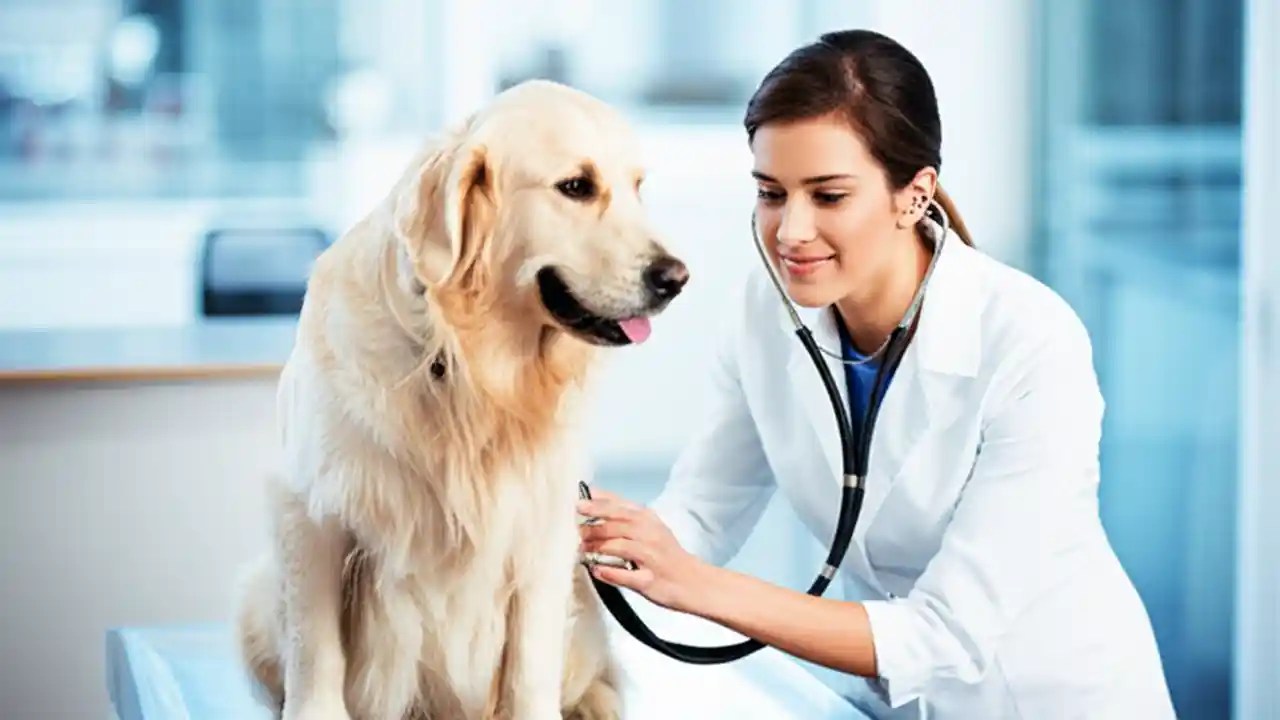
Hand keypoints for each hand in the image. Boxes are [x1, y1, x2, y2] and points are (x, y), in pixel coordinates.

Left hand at [577, 488, 709, 613]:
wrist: (694, 581)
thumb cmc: (666, 554)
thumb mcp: (650, 526)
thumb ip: (624, 513)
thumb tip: (593, 496)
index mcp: (648, 519)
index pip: (618, 506)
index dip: (596, 504)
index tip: (578, 504)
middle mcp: (650, 535)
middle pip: (615, 525)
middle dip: (591, 527)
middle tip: (576, 532)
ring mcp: (650, 558)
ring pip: (617, 547)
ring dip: (595, 548)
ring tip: (582, 550)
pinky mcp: (648, 581)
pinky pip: (623, 575)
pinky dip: (607, 572)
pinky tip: (596, 570)